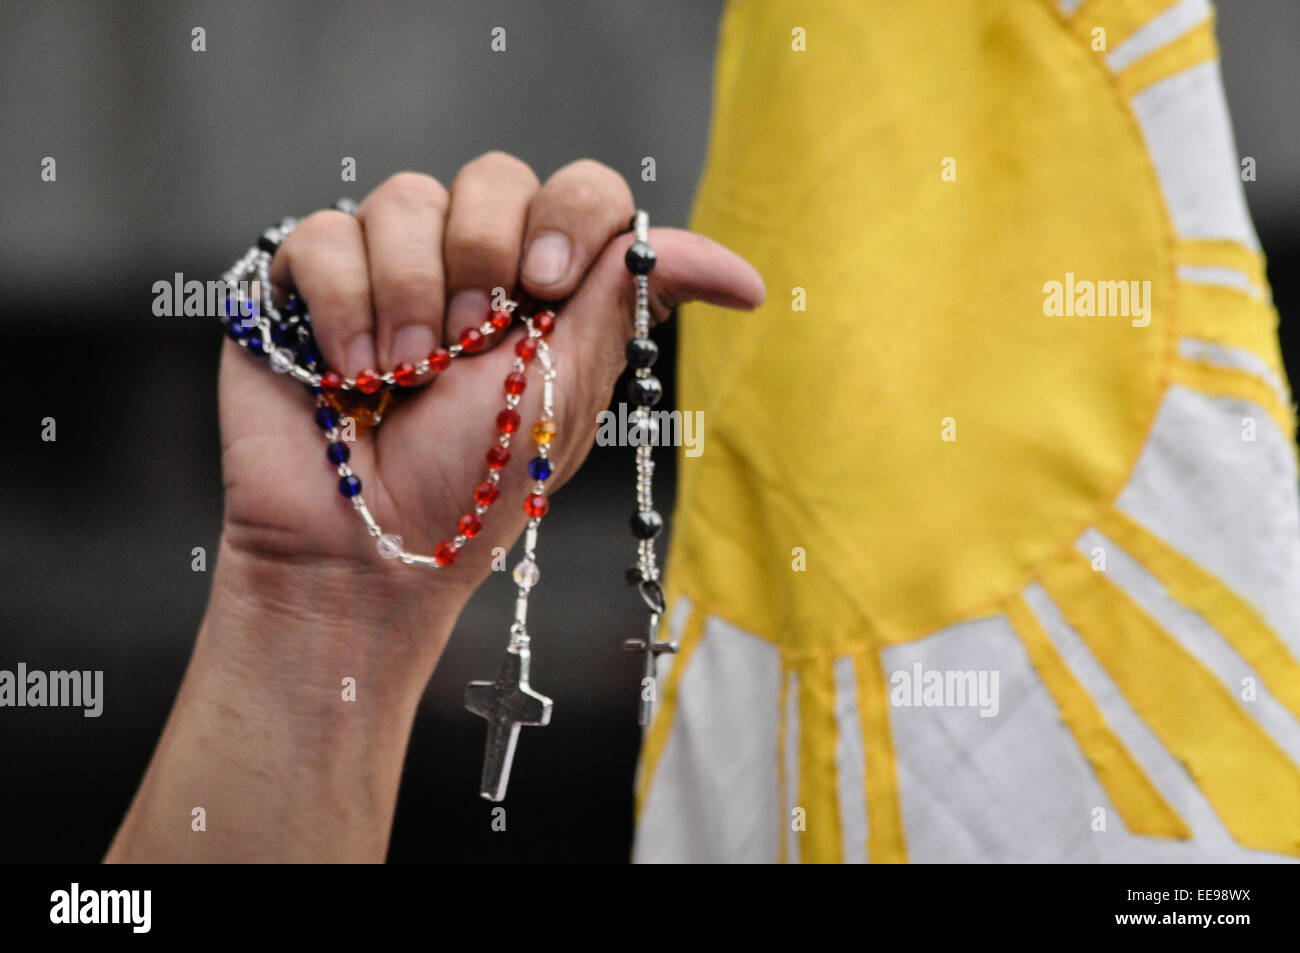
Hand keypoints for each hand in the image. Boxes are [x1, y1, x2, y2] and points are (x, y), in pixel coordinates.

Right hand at [218, 157, 763, 662]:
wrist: (369, 548)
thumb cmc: (475, 484)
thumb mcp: (569, 388)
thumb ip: (630, 304)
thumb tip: (747, 279)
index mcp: (546, 289)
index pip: (580, 190)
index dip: (567, 216)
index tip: (544, 286)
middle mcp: (473, 265)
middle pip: (493, 174)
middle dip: (481, 258)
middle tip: (468, 344)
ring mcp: (391, 267)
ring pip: (404, 198)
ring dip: (410, 295)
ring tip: (404, 375)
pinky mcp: (312, 280)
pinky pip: (323, 234)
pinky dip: (343, 305)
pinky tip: (350, 371)